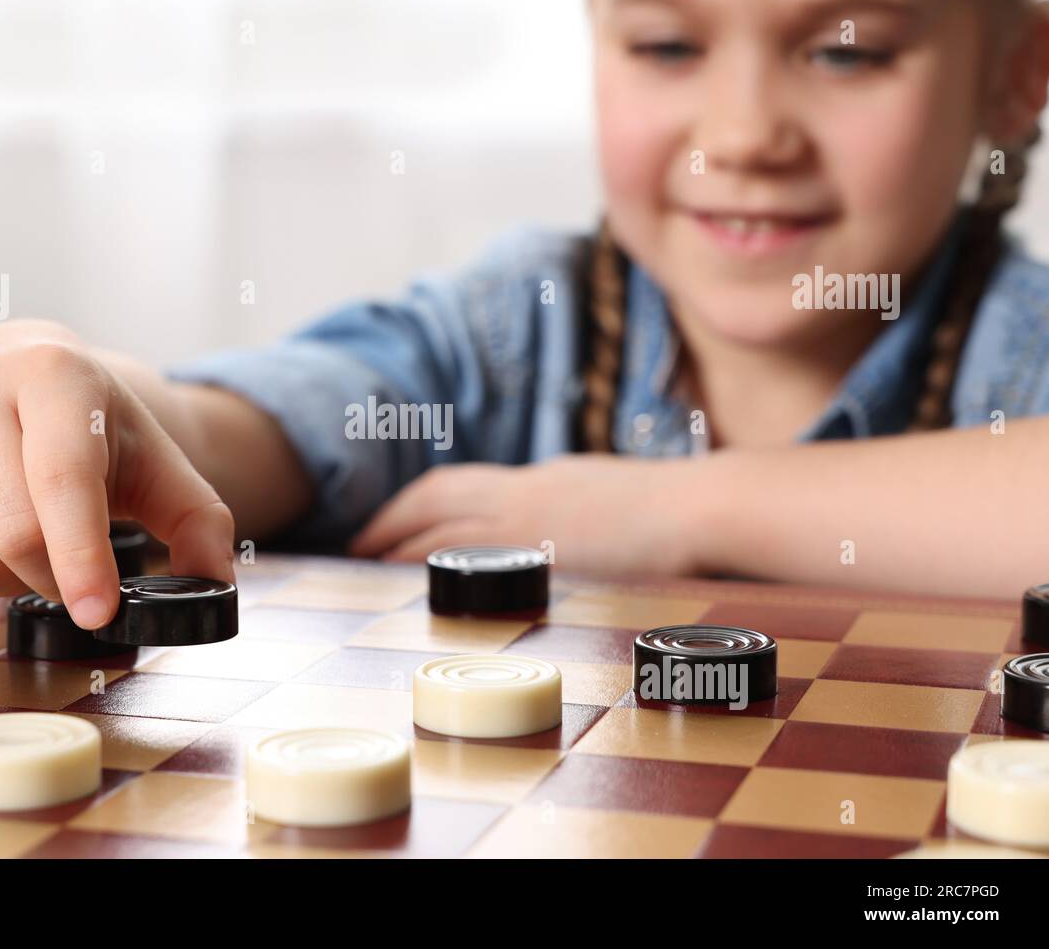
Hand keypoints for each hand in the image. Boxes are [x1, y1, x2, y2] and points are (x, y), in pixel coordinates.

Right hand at [0, 319, 234, 627]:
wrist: (9, 377)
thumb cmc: (92, 430)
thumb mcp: (157, 461)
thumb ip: (199, 521)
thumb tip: (213, 583)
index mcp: (52, 375)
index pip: (61, 480)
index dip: (81, 557)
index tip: (99, 611)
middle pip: (11, 535)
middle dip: (54, 576)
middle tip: (73, 568)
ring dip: (5, 584)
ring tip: (26, 550)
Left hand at [348, 454, 704, 576]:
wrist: (700, 507)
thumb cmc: (669, 507)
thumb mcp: (602, 495)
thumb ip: (565, 507)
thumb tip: (547, 529)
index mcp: (539, 478)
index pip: (459, 485)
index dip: (417, 504)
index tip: (393, 524)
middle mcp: (524, 490)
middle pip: (437, 494)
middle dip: (392, 518)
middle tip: (359, 544)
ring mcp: (529, 517)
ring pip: (441, 521)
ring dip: (397, 539)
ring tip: (366, 562)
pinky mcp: (538, 548)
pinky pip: (465, 554)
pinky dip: (431, 562)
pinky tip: (410, 580)